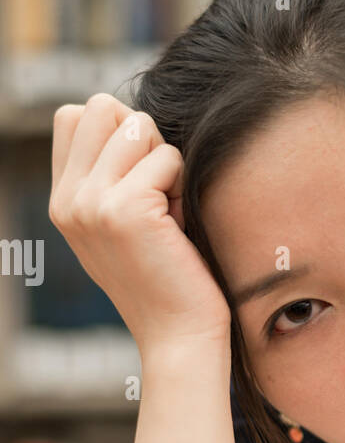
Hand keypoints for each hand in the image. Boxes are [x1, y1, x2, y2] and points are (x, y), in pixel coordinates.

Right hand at [49, 93, 230, 352]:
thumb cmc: (168, 278)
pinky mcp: (127, 209)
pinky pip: (168, 157)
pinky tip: (180, 226)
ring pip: (138, 126)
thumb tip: (128, 117)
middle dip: (143, 137)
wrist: (179, 336)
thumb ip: (110, 175)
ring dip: (167, 163)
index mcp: (63, 202)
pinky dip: (183, 185)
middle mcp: (68, 200)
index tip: (140, 181)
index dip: (119, 132)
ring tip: (170, 213)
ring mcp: (92, 204)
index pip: (75, 115)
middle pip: (102, 106)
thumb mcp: (123, 223)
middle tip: (159, 191)